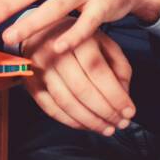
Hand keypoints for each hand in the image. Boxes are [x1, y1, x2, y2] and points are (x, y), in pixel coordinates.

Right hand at [22, 16, 134, 134]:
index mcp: (75, 38)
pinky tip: (86, 125)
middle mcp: (53, 51)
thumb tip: (123, 98)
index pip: (97, 71)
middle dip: (105, 111)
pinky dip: (70, 121)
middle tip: (121, 123)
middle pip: (81, 89)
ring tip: (107, 128)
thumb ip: (119, 67)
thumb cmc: (77, 40)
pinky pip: (50, 108)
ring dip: (89, 120)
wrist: (39, 31)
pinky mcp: (30, 82)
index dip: (115, 95)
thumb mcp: (104, 43)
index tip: (130, 111)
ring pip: (65, 101)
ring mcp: (38, 68)